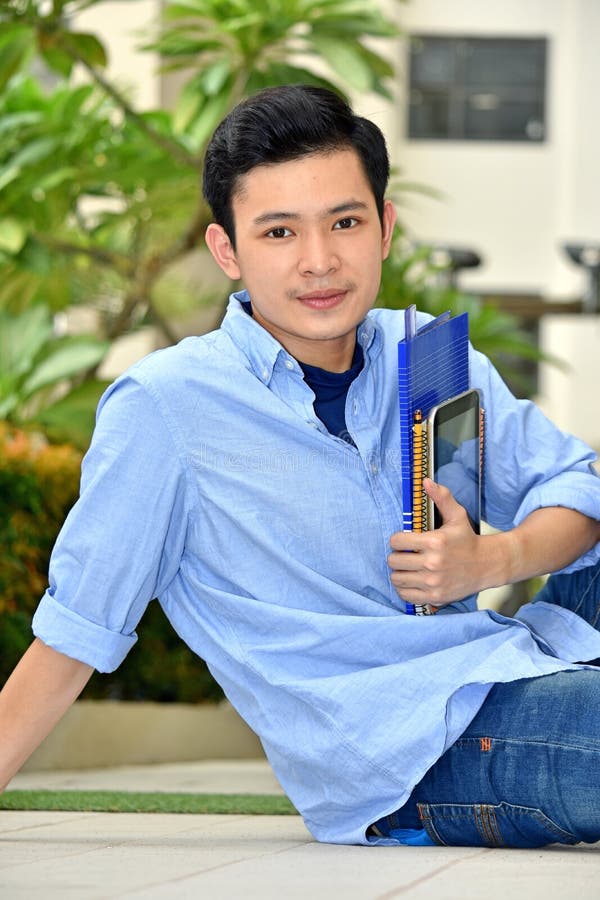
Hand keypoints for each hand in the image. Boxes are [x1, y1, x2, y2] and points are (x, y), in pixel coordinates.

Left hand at [388, 479, 482, 606]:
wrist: (487, 565)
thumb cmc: (468, 539)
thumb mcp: (457, 515)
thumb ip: (441, 497)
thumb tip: (426, 481)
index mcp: (435, 542)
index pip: (396, 542)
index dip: (397, 540)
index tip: (404, 541)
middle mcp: (432, 563)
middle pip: (393, 561)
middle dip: (397, 556)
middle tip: (405, 555)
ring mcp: (433, 582)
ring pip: (396, 579)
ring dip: (399, 573)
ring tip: (408, 568)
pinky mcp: (435, 596)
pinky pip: (405, 595)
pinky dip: (404, 588)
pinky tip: (412, 581)